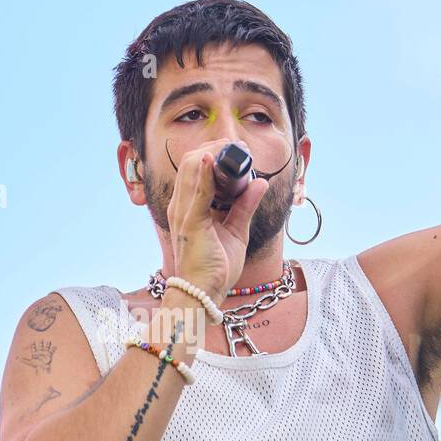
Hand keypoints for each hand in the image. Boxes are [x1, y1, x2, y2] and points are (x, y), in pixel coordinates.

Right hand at [166, 138, 269, 301]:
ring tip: (232, 148)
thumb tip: (259, 182)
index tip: (237, 149)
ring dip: (213, 153)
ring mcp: (183, 213)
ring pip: (190, 168)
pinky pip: (196, 192)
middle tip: (238, 146)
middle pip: (191, 161)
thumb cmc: (214, 268)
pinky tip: (212, 158)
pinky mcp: (190, 223)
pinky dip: (204, 173)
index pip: (194, 167)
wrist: (202, 294)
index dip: (214, 152)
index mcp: (188, 206)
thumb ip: (245, 206)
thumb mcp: (236, 231)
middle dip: (215, 147)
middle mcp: (181, 205)